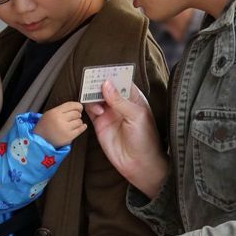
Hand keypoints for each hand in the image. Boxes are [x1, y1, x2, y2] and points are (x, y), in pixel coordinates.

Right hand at [35, 101, 87, 147]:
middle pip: (76, 113)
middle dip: (77, 115)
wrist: (40, 140)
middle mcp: (60, 119)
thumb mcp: (49, 113)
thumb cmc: (45, 126)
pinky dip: (83, 127)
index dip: (78, 106)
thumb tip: (76, 107)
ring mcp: (65, 129)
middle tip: (75, 117)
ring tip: (74, 123)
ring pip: (79, 121)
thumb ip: (61, 110)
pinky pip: (80, 130)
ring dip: (78, 122)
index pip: (71, 105)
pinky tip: (82, 126)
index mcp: (55, 112)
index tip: (80, 107)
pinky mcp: (69, 137)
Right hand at [85, 80, 167, 196]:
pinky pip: (90, 109)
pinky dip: (89, 106)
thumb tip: (106, 83)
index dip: (113, 74)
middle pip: (106, 86)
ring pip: (96, 96)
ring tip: (98, 102)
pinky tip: (97, 111)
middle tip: (95, 82)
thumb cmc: (145, 139)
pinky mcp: (99, 123)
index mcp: (134, 98)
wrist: (139, 164)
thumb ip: (120, 100)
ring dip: (94, 95)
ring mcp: (109, 112)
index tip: (105, 71)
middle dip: (99, 83)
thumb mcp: (136, 116)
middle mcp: (120, 103)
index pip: (122, 80)